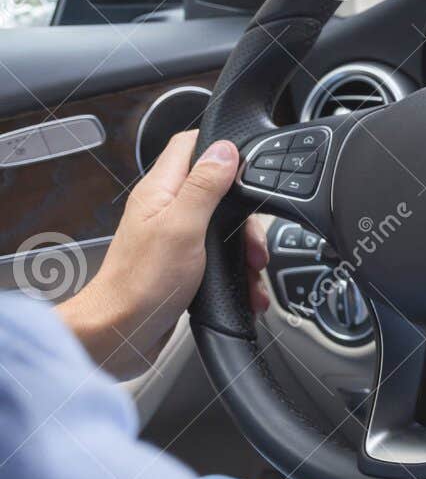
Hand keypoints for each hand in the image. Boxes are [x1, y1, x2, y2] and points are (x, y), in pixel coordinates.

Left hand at [56, 130, 270, 378]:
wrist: (121, 333)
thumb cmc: (142, 283)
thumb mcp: (182, 226)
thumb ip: (204, 186)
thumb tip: (225, 149)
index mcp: (160, 190)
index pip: (190, 145)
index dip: (221, 145)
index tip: (248, 163)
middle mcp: (165, 209)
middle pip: (217, 188)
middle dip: (243, 212)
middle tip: (250, 235)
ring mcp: (174, 236)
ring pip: (223, 224)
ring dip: (243, 245)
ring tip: (251, 265)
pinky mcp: (182, 262)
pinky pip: (219, 254)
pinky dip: (236, 268)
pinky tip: (244, 284)